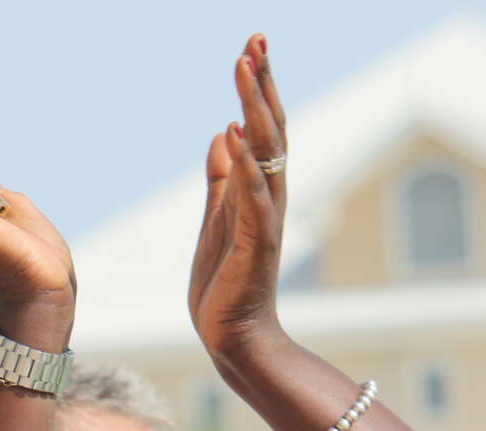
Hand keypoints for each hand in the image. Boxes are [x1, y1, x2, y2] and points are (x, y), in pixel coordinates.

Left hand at [188, 34, 291, 366]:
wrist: (234, 336)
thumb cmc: (226, 283)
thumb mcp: (216, 219)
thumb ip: (221, 178)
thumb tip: (221, 134)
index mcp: (257, 189)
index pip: (261, 126)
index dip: (257, 86)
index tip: (251, 45)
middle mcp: (268, 196)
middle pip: (270, 128)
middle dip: (262, 83)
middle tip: (256, 39)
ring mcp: (265, 219)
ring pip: (266, 154)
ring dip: (256, 110)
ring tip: (246, 70)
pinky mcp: (254, 245)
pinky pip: (252, 201)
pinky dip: (246, 168)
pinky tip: (237, 138)